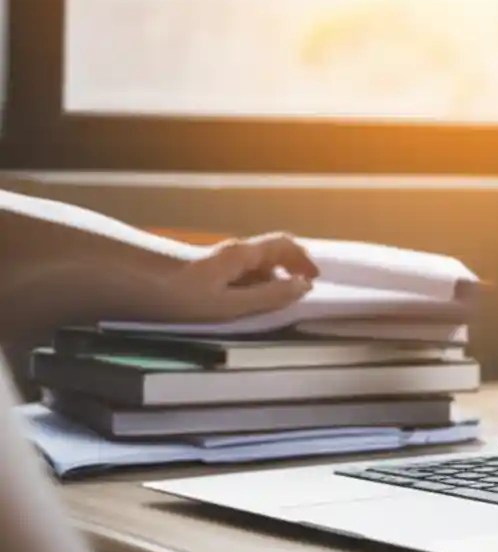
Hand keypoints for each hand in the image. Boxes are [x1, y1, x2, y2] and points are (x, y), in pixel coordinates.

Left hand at [151, 233, 319, 321]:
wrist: (129, 285)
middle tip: (297, 294)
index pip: (284, 245)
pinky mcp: (203, 271)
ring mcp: (216, 260)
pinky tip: (243, 306)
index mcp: (241, 254)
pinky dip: (251, 287)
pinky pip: (238, 274)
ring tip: (272, 306)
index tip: (314, 279)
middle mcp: (231, 252)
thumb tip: (302, 289)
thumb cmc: (176, 296)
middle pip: (270, 254)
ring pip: (254, 265)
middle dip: (289, 272)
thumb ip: (268, 297)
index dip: (304, 260)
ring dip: (270, 282)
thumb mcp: (228, 304)